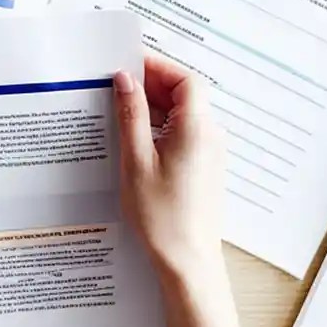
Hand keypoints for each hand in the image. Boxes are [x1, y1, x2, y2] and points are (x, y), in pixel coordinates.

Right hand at [113, 54, 226, 278]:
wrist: (188, 261)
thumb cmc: (162, 217)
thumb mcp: (136, 160)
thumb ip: (131, 115)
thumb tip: (125, 79)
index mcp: (197, 128)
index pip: (184, 79)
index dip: (157, 67)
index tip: (127, 65)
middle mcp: (210, 135)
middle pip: (185, 93)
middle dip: (151, 85)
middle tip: (116, 87)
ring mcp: (210, 151)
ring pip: (183, 113)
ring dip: (154, 107)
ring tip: (120, 113)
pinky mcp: (204, 165)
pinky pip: (183, 133)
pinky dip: (160, 127)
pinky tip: (135, 139)